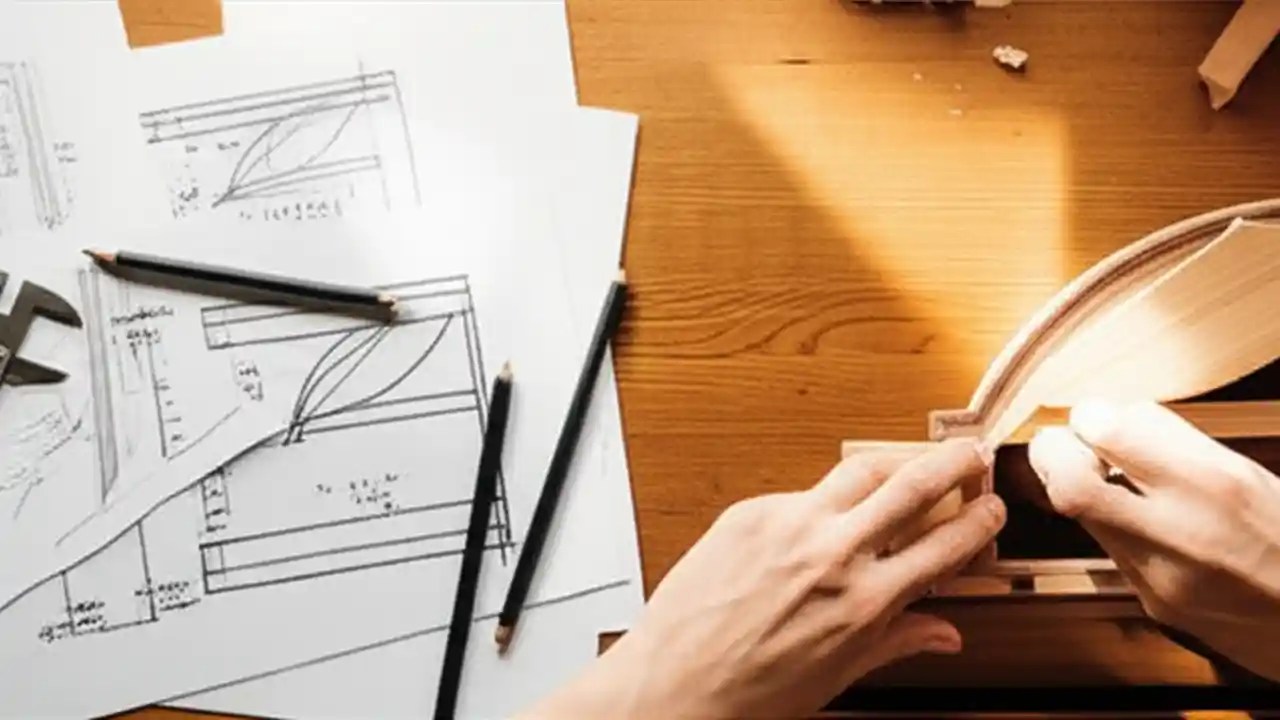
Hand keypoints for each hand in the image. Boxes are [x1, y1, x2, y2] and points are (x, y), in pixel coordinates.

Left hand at [522, 439, 1004, 718]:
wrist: (675, 682)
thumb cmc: (752, 690)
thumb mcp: (840, 674)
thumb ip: (897, 640)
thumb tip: (945, 633)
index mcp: (865, 601)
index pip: (944, 544)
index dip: (979, 521)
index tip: (993, 508)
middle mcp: (833, 553)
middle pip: (912, 484)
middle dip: (953, 462)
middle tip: (971, 453)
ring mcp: (789, 525)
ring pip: (859, 469)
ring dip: (894, 460)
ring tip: (909, 462)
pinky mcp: (750, 512)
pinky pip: (802, 491)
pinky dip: (824, 498)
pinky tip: (826, 512)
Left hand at [1029, 400, 1279, 680]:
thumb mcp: (1250, 473)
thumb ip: (1178, 444)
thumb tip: (1113, 419)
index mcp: (1216, 485)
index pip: (1112, 432)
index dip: (1090, 417)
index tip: (1095, 416)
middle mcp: (1183, 533)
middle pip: (1071, 487)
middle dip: (1055, 456)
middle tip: (1068, 444)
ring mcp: (1163, 578)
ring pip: (1083, 519)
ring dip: (1080, 486)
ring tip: (1103, 474)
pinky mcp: (1156, 605)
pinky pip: (1112, 549)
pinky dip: (1112, 523)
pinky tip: (1137, 517)